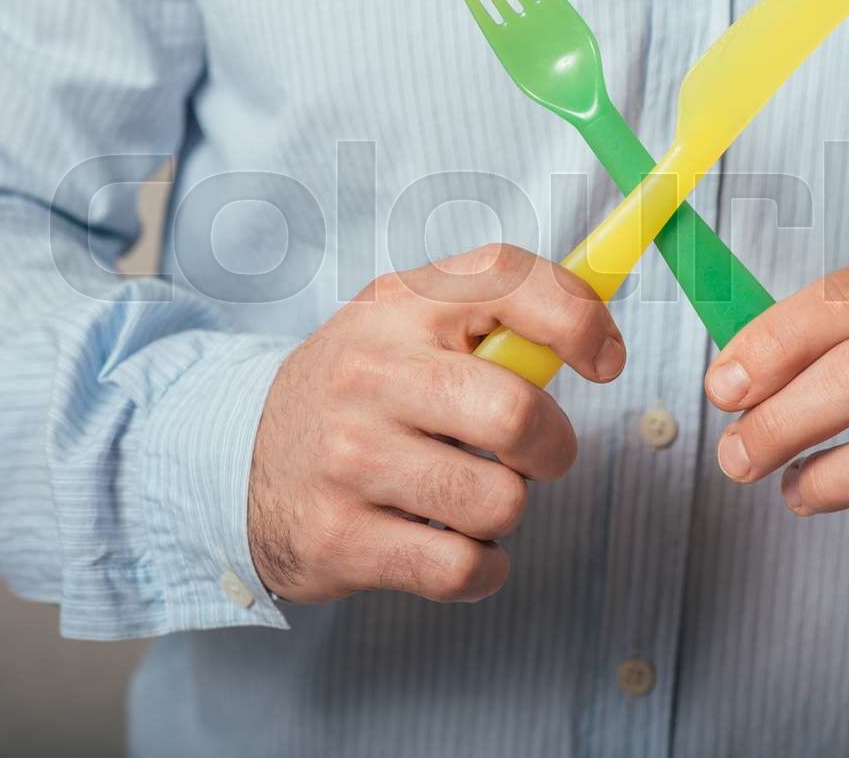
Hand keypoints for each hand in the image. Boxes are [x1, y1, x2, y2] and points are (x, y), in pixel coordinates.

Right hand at [249, 244, 624, 602]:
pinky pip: (461, 568)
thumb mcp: (414, 322)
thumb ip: (501, 315)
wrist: (242, 459)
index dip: (580, 320)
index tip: (605, 361)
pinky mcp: (337, 537)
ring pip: (500, 502)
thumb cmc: (369, 389)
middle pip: (517, 415)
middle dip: (553, 446)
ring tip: (469, 494)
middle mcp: (369, 373)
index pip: (508, 281)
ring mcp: (347, 458)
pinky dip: (481, 567)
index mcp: (402, 304)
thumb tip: (602, 334)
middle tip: (534, 453)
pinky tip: (455, 545)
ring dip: (507, 509)